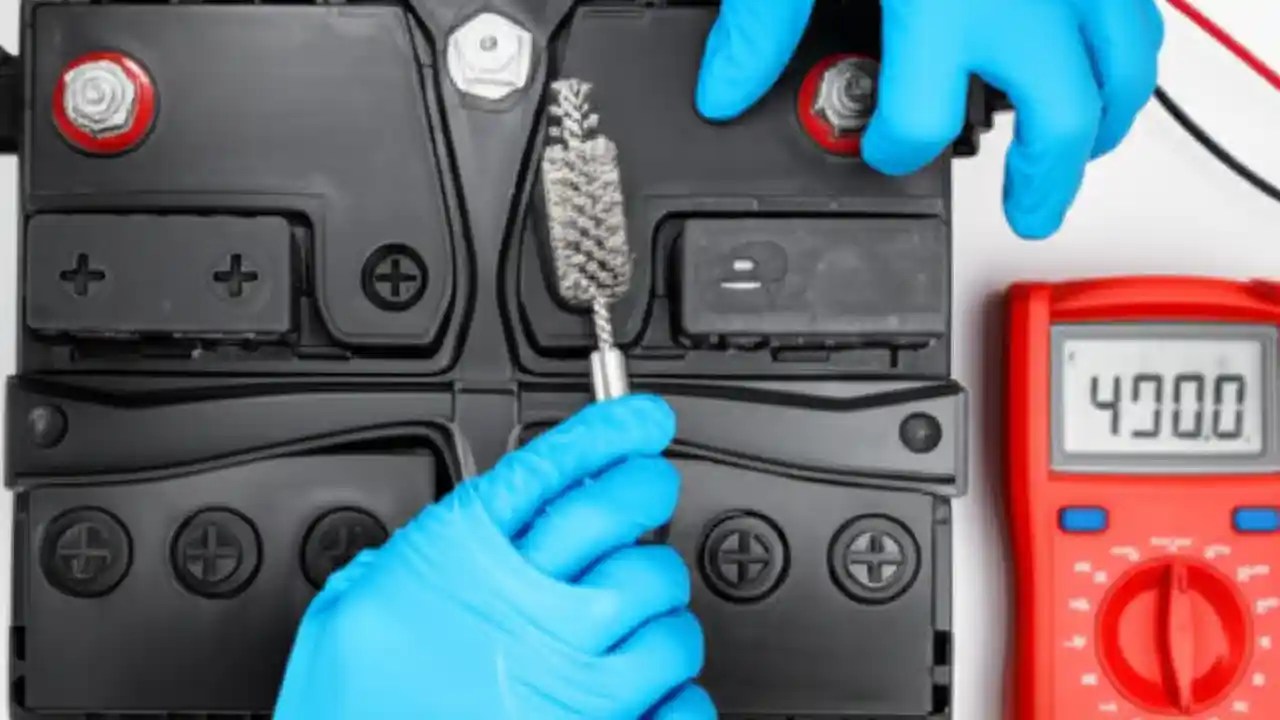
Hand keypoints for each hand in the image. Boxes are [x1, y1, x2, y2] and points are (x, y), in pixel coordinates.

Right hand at [273, 395, 714, 719]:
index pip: (554, 467)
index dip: (611, 430)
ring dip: (663, 598)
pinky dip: (679, 690)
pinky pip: (683, 698)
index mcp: (464, 562)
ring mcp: (573, 675)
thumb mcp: (348, 615)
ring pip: (666, 601)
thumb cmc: (358, 712)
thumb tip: (426, 551)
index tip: (641, 420)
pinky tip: (656, 683)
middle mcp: (529, 608)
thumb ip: (400, 569)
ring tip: (643, 606)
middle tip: (651, 488)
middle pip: (624, 514)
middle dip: (649, 487)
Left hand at [695, 0, 1163, 238]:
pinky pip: (1136, 5)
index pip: (914, 120)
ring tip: (1086, 150)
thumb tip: (725, 86)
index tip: (877, 148)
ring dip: (1109, 120)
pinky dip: (1129, 47)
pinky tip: (1105, 58)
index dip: (888, 150)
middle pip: (1058, 118)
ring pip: (1126, 64)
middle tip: (1033, 213)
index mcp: (937, 2)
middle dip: (1047, 178)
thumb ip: (761, 19)